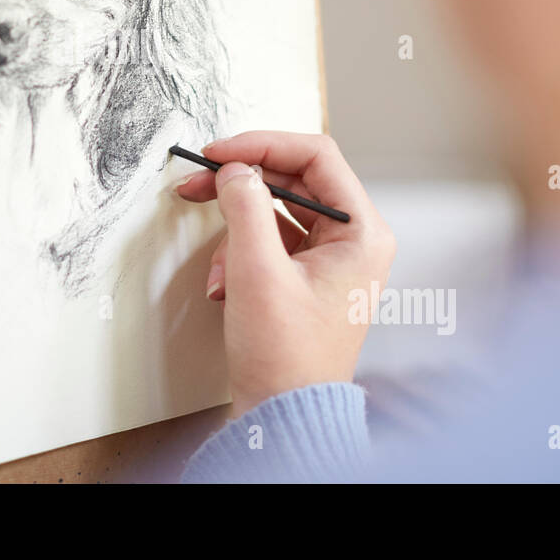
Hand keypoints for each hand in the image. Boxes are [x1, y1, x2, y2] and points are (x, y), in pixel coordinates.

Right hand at [176, 131, 395, 417]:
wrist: (283, 415)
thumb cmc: (286, 357)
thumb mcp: (257, 271)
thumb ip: (244, 207)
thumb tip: (233, 169)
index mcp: (362, 231)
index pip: (315, 155)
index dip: (262, 144)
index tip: (219, 153)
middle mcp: (353, 239)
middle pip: (293, 179)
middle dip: (241, 185)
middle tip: (197, 183)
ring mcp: (331, 258)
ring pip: (276, 211)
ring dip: (238, 230)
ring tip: (221, 267)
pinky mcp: (307, 276)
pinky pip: (270, 240)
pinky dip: (241, 254)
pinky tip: (226, 285)